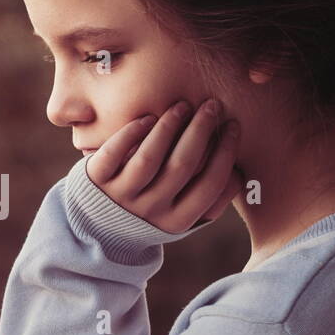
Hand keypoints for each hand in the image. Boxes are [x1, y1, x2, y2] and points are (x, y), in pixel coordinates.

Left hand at [84, 98, 244, 233]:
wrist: (98, 229)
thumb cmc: (151, 215)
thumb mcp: (180, 217)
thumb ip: (210, 201)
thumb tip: (239, 172)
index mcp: (176, 222)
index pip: (210, 184)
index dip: (226, 152)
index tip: (233, 125)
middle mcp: (149, 210)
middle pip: (182, 165)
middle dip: (201, 130)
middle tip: (212, 105)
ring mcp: (119, 196)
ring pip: (148, 157)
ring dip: (169, 126)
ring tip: (182, 106)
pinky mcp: (95, 180)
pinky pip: (114, 152)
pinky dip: (132, 132)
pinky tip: (148, 117)